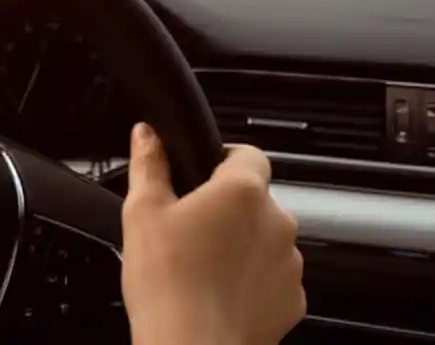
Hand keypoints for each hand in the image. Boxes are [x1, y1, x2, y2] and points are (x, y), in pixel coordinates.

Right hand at [121, 123, 304, 344]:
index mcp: (242, 191)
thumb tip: (147, 135)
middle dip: (227, 210)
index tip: (202, 176)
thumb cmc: (167, 284)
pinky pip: (273, 277)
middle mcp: (277, 222)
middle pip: (254, 200)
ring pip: (265, 239)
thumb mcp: (142, 212)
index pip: (248, 154)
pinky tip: (218, 292)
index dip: (224, 160)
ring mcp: (290, 263)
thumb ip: (149, 165)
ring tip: (201, 266)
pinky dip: (252, 281)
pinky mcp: (292, 299)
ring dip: (242, 245)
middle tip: (189, 230)